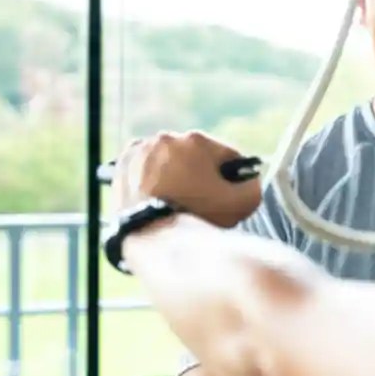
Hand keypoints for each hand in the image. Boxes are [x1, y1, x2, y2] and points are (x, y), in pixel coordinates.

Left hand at [112, 131, 261, 228]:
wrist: (153, 237)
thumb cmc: (198, 218)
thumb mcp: (242, 205)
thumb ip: (253, 187)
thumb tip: (249, 182)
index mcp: (197, 141)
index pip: (226, 155)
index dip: (232, 176)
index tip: (228, 193)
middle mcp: (167, 138)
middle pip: (194, 157)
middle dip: (200, 174)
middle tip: (200, 201)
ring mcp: (140, 151)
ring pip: (167, 161)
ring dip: (174, 174)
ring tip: (176, 200)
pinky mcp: (121, 167)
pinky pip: (142, 168)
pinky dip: (149, 178)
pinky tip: (155, 195)